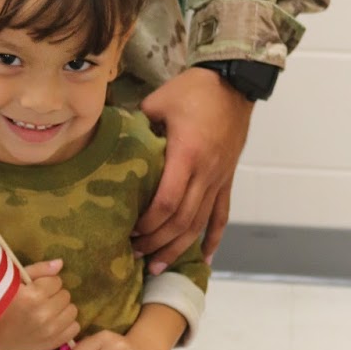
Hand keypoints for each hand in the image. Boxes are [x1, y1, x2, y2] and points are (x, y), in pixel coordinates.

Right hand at [0, 261, 77, 349]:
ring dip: (62, 309)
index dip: (47, 282)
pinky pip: (74, 329)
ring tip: (48, 310)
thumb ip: (38, 270)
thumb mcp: (13, 280)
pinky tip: (53, 322)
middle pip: (65, 295)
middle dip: (54, 294)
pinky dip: (66, 324)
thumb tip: (60, 263)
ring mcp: (50, 332)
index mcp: (34, 295)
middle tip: (41, 299)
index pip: (56, 281)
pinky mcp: (52, 344)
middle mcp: (45, 314)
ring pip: (72, 311)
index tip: (37, 287)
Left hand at [135, 67, 253, 268]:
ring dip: (180, 247)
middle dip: (158, 242)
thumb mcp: (159, 101)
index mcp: (187, 154)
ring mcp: (219, 178)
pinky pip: (222, 214)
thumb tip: (117, 141)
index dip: (149, 222)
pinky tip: (205, 258)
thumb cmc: (194, 90)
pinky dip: (214, 238)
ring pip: (201, 223)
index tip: (131, 230)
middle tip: (137, 254)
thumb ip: (138, 125)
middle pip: (182, 220)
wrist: (233, 83)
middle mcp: (206, 173)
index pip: (167, 201)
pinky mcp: (227, 178)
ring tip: (160, 266)